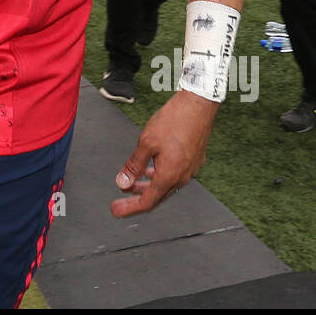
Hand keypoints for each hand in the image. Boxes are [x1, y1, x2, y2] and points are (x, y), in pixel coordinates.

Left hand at [111, 90, 217, 217]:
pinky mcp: (193, 160)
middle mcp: (182, 176)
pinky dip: (159, 176)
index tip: (117, 210)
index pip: (148, 201)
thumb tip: (123, 182)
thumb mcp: (146, 142)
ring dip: (147, 186)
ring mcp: (190, 169)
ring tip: (132, 183)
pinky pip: (174, 175)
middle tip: (120, 200)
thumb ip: (134, 165)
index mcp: (170, 175)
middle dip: (136, 198)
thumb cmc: (175, 120)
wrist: (198, 105)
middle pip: (157, 196)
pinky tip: (150, 168)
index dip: (130, 207)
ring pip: (165, 185)